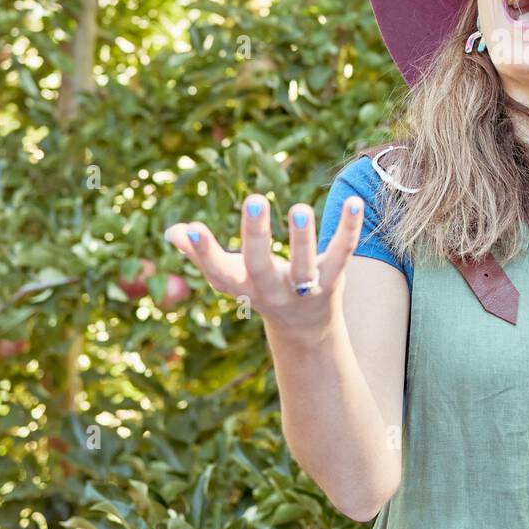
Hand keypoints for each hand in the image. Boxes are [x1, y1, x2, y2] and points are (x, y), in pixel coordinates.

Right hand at [163, 192, 365, 339]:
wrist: (304, 330)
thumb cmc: (261, 289)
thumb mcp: (232, 277)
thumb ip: (202, 254)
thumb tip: (173, 232)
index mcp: (242, 287)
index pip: (219, 272)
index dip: (204, 252)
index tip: (192, 227)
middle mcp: (272, 291)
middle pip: (260, 266)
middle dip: (255, 235)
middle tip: (254, 198)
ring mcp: (304, 288)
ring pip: (304, 265)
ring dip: (302, 237)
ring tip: (299, 207)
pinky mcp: (333, 278)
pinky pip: (342, 252)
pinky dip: (349, 228)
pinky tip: (355, 202)